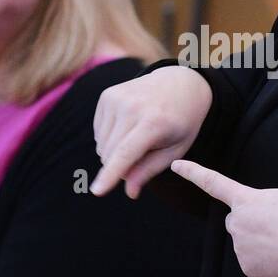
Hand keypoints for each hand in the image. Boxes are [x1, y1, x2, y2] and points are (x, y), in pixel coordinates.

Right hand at [91, 65, 213, 198]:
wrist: (181, 84)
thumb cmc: (181, 122)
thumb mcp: (175, 149)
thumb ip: (150, 170)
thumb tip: (130, 192)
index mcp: (153, 122)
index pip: (125, 153)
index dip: (110, 175)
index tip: (96, 191)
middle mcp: (132, 107)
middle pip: (110, 153)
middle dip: (120, 165)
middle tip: (143, 155)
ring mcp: (117, 98)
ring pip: (102, 144)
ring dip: (115, 151)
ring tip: (138, 138)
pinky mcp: (107, 95)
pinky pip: (98, 131)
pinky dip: (110, 136)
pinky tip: (128, 126)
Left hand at [170, 159, 277, 276]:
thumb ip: (269, 204)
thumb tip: (267, 218)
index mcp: (247, 200)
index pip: (213, 182)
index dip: (193, 172)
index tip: (176, 165)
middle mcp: (238, 222)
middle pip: (235, 221)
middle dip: (249, 223)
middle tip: (275, 227)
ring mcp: (240, 247)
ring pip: (245, 243)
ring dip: (260, 242)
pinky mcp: (247, 268)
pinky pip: (253, 262)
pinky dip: (266, 261)